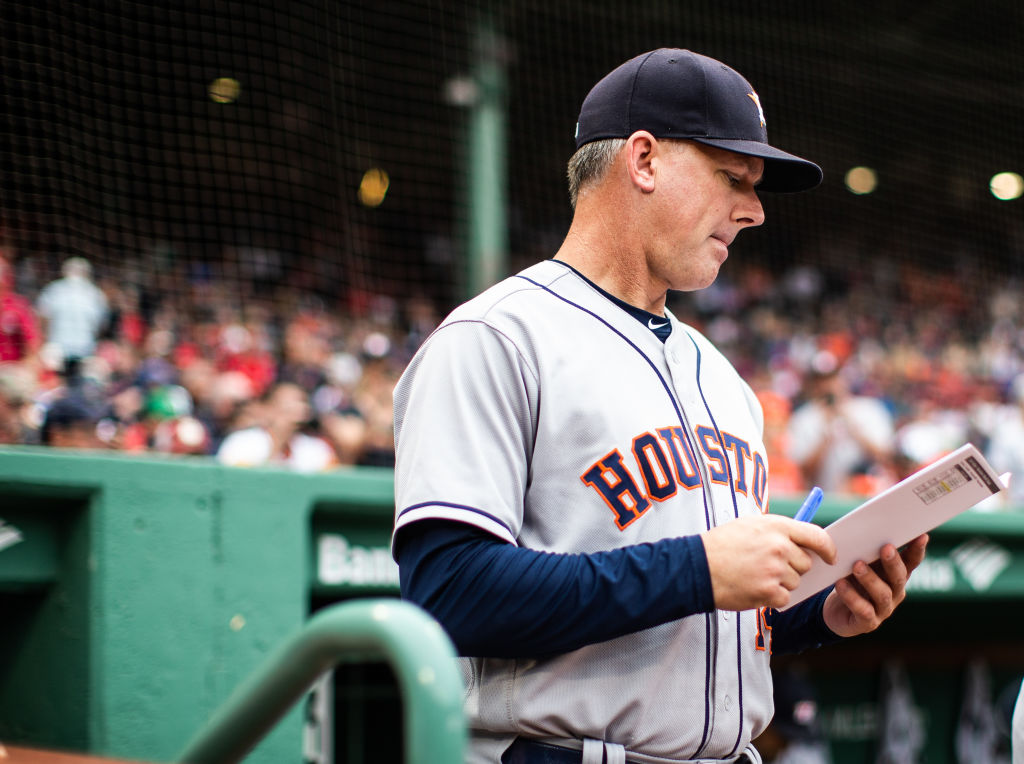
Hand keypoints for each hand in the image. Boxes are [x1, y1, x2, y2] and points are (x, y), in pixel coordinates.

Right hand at [701, 515, 836, 610]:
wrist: (697, 567)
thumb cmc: (721, 545)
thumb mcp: (750, 525)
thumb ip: (778, 531)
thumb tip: (803, 543)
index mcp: (777, 527)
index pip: (817, 537)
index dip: (828, 549)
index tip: (829, 557)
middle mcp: (780, 547)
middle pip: (806, 564)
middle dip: (792, 568)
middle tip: (768, 566)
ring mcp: (775, 570)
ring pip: (795, 582)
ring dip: (780, 583)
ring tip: (755, 575)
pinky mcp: (769, 591)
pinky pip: (784, 597)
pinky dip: (772, 597)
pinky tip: (753, 587)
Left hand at [822, 534, 928, 636]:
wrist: (835, 613)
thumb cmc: (851, 582)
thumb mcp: (860, 565)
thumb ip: (865, 551)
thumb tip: (863, 528)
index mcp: (895, 576)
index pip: (911, 563)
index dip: (917, 551)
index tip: (921, 535)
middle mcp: (894, 593)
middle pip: (899, 578)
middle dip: (893, 562)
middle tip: (886, 548)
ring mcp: (883, 610)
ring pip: (882, 594)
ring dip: (870, 578)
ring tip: (857, 565)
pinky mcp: (867, 623)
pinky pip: (863, 610)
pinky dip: (852, 597)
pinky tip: (841, 584)